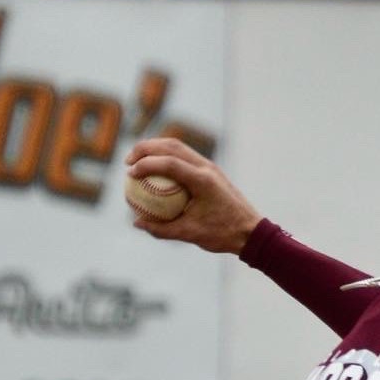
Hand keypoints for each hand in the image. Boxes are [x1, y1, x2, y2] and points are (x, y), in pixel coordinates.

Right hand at [124, 138, 261, 253]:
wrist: (251, 232)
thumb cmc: (223, 235)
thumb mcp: (190, 234)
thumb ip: (162, 229)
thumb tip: (137, 222)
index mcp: (203, 180)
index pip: (170, 163)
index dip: (146, 164)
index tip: (130, 173)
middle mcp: (207, 168)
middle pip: (171, 145)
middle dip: (146, 148)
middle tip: (128, 162)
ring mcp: (210, 167)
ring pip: (178, 147)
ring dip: (156, 149)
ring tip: (138, 161)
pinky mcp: (211, 171)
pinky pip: (185, 157)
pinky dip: (167, 158)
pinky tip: (156, 170)